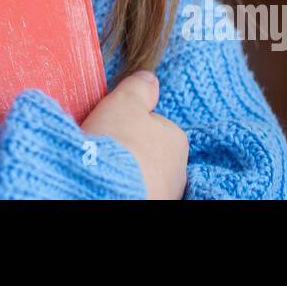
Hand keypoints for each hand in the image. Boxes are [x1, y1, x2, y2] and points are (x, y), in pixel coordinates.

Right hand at [81, 71, 187, 198]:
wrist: (107, 191)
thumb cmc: (117, 146)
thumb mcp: (124, 102)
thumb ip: (139, 87)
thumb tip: (149, 78)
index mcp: (177, 139)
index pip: (153, 124)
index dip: (128, 123)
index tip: (113, 127)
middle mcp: (179, 169)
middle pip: (150, 150)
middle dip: (131, 149)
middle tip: (109, 149)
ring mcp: (167, 193)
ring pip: (145, 174)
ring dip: (129, 171)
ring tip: (108, 168)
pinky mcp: (153, 207)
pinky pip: (138, 191)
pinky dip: (127, 188)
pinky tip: (112, 183)